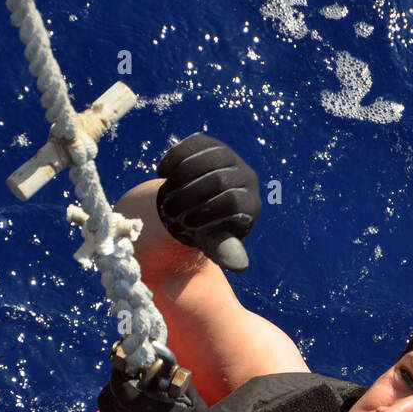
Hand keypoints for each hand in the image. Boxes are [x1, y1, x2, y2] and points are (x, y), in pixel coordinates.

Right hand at [155, 132, 260, 272]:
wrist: (196, 209)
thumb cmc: (207, 231)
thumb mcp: (214, 243)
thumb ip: (225, 252)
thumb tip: (240, 267)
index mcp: (251, 203)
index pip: (233, 200)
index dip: (206, 212)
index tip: (186, 224)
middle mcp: (247, 177)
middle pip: (219, 179)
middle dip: (190, 196)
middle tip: (170, 210)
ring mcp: (231, 158)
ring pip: (206, 158)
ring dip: (180, 177)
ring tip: (165, 194)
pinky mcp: (212, 145)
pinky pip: (194, 144)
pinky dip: (175, 157)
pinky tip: (161, 173)